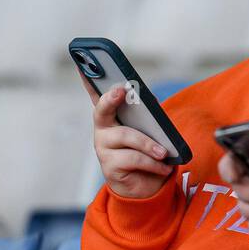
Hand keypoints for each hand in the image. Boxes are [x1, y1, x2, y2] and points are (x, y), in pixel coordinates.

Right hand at [85, 77, 173, 198]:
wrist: (148, 185)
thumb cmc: (147, 151)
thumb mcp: (150, 130)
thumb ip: (147, 114)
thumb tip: (150, 100)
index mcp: (111, 117)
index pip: (97, 95)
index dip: (89, 80)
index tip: (84, 64)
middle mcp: (102, 130)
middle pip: (102, 110)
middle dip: (110, 98)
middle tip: (121, 90)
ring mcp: (103, 148)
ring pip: (126, 136)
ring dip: (149, 144)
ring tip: (164, 152)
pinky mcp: (109, 166)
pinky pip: (133, 159)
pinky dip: (152, 162)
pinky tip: (163, 166)